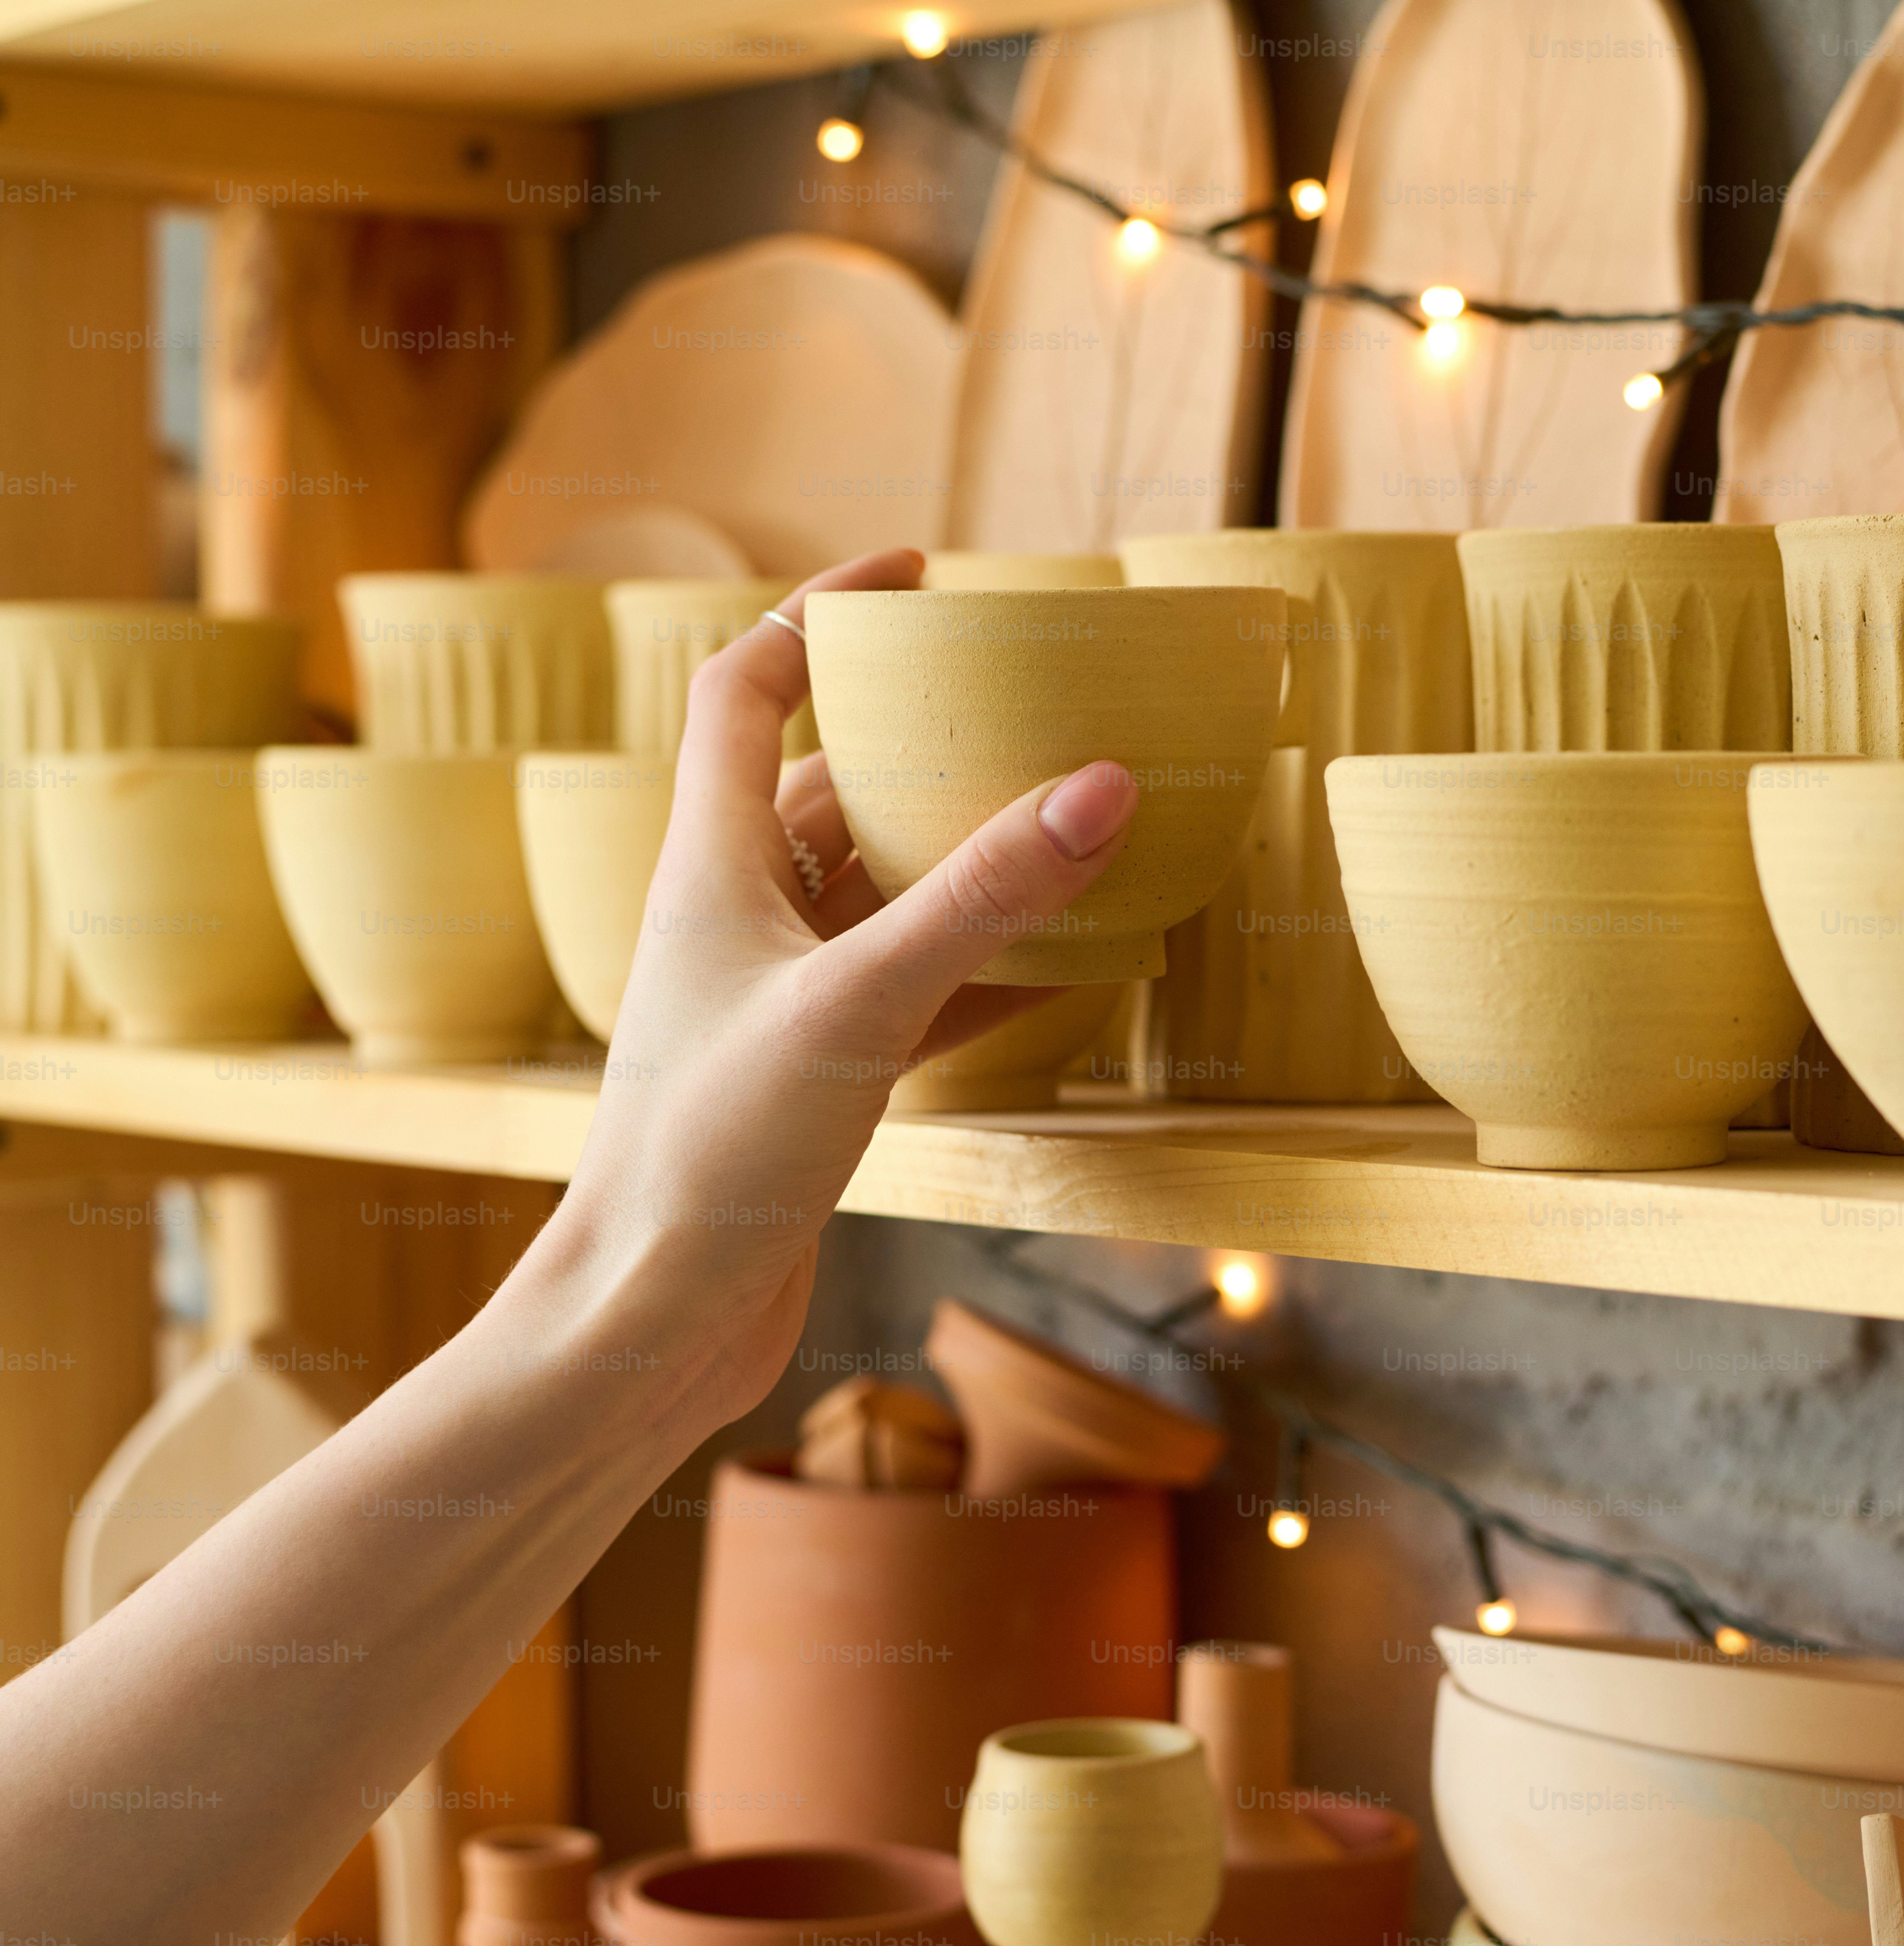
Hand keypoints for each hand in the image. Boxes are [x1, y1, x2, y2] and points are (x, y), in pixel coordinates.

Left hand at [528, 549, 1137, 1427]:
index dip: (818, 610)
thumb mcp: (861, 1004)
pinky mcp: (816, 1076)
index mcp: (711, 865)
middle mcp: (737, 916)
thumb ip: (982, 897)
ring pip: (880, 889)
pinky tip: (1067, 965)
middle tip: (1033, 705)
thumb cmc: (710, 1155)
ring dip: (966, 858)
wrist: (653, 1321)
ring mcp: (777, 997)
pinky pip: (913, 987)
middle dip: (926, 740)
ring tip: (1072, 824)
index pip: (746, 686)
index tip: (911, 570)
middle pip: (830, 785)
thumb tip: (1100, 787)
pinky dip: (982, 967)